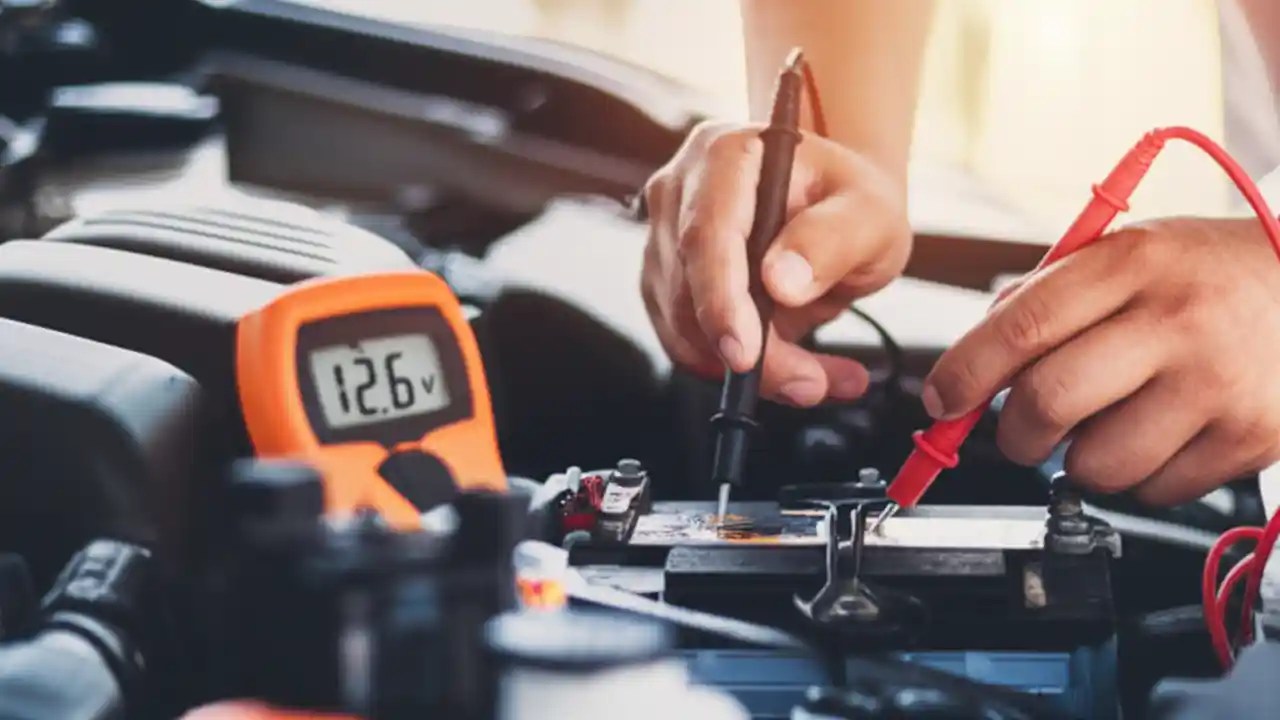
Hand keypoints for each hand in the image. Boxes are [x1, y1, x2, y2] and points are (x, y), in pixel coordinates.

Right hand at [640, 121, 910, 406]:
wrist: (836, 209)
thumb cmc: (852, 202)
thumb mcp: (870, 215)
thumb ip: (831, 241)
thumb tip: (780, 283)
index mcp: (727, 155)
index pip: (707, 232)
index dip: (720, 298)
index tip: (745, 353)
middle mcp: (681, 190)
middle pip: (689, 287)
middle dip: (748, 351)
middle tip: (810, 383)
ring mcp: (665, 237)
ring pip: (683, 325)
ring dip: (751, 368)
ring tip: (817, 379)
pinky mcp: (665, 281)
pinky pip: (688, 341)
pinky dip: (737, 369)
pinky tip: (793, 371)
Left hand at [924, 217, 1279, 504]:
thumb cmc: (1206, 274)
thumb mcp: (1129, 254)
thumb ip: (1049, 301)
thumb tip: (970, 369)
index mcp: (1133, 263)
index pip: (1021, 327)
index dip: (964, 373)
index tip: (942, 398)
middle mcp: (1177, 322)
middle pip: (1049, 401)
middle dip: (1012, 432)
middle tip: (1018, 430)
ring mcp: (1217, 385)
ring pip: (1096, 463)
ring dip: (1076, 461)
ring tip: (1103, 426)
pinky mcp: (1250, 439)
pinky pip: (1153, 490)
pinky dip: (1137, 476)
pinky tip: (1159, 434)